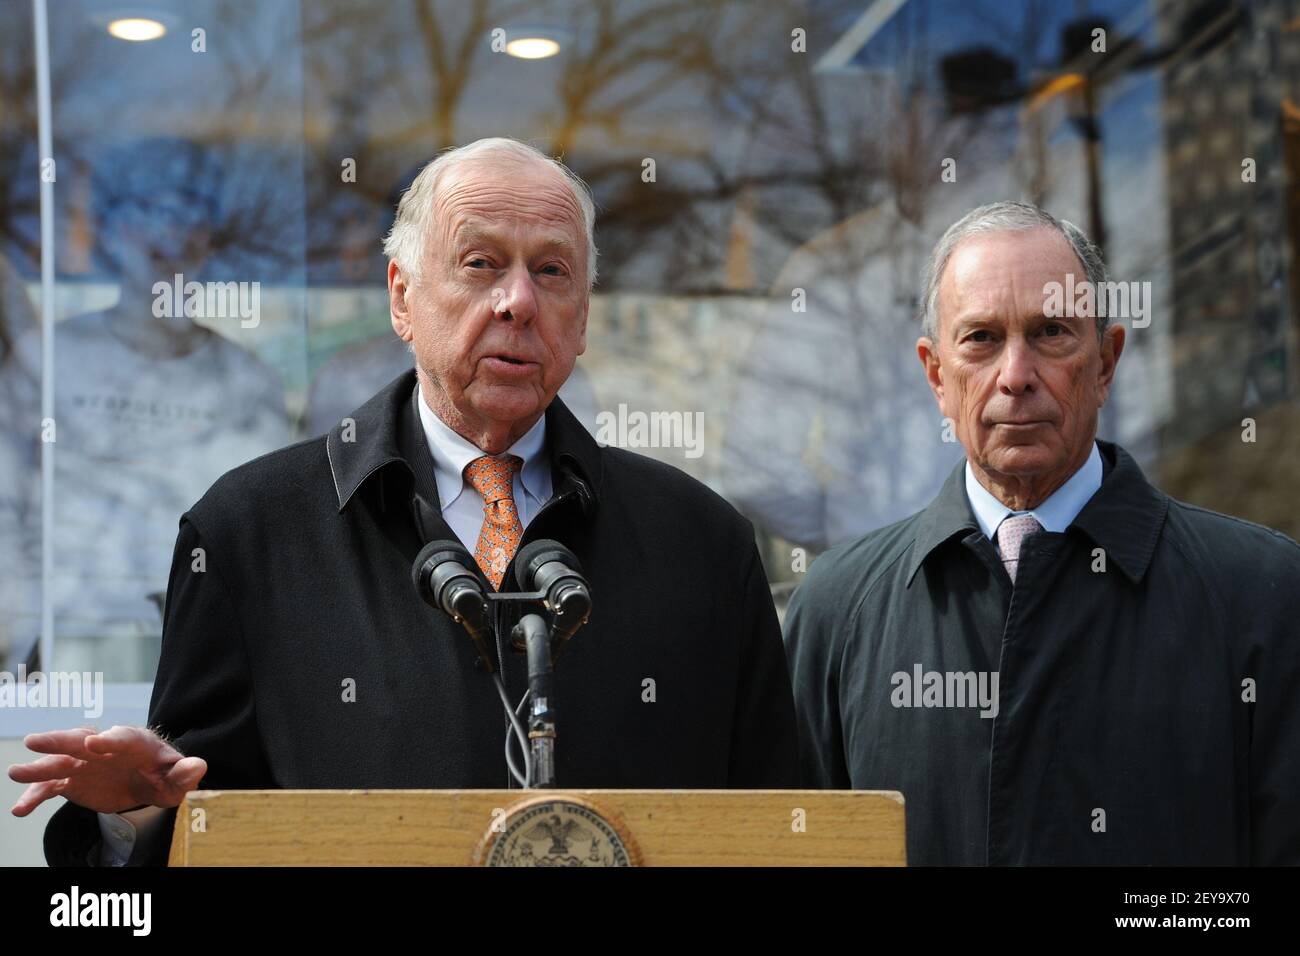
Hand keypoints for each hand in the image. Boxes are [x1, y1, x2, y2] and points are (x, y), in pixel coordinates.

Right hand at [8, 725, 206, 815]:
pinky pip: (50, 788)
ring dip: (38, 767)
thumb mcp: (178, 778)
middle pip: (80, 741)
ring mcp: (85, 763)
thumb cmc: (165, 775)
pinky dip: (35, 797)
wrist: (148, 781)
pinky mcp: (72, 781)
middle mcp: (104, 748)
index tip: (94, 743)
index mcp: (134, 742)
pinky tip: (20, 810)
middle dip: (60, 741)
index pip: (121, 738)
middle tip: (36, 741)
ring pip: (58, 763)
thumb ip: (185, 773)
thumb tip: (198, 766)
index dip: (109, 740)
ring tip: (15, 773)